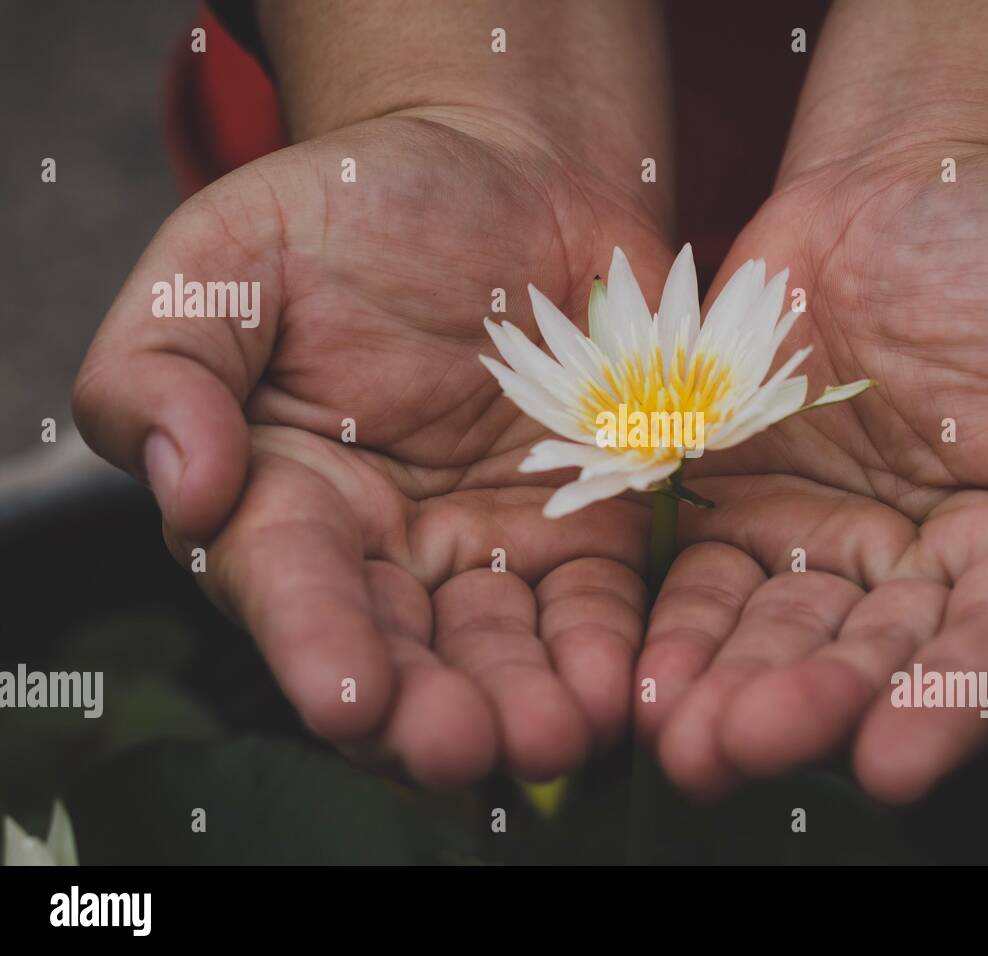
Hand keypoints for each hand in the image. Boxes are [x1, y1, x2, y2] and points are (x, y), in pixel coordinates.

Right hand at [73, 110, 674, 784]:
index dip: (317, 645)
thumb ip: (170, 362)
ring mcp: (493, 543)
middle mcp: (386, 545)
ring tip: (549, 737)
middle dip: (429, 712)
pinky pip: (596, 603)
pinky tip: (615, 686)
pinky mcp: (590, 525)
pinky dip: (605, 648)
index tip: (347, 699)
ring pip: (503, 649)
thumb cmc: (355, 208)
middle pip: (402, 650)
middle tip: (461, 749)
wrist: (504, 170)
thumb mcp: (231, 255)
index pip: (293, 588)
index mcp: (286, 495)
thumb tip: (184, 487)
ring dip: (525, 704)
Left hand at [636, 140, 987, 801]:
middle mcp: (925, 579)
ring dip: (733, 694)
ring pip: (781, 640)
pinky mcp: (742, 512)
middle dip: (817, 711)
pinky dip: (680, 631)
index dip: (955, 706)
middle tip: (756, 744)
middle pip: (874, 662)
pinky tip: (648, 679)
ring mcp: (825, 549)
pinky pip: (708, 583)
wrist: (917, 191)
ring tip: (688, 740)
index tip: (898, 756)